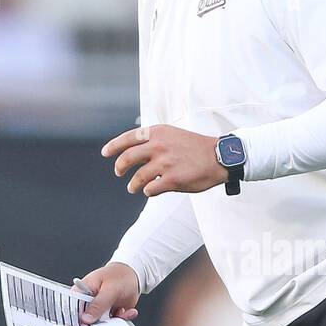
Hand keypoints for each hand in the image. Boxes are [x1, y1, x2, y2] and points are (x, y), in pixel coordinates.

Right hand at [73, 262, 139, 325]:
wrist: (132, 275)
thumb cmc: (119, 275)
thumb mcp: (110, 289)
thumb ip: (98, 304)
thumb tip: (85, 318)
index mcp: (81, 291)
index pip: (71, 309)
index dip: (77, 320)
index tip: (88, 325)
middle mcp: (87, 302)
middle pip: (84, 321)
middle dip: (99, 323)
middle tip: (110, 317)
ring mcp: (97, 309)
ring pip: (100, 325)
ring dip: (113, 321)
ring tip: (121, 311)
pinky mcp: (107, 315)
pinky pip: (112, 324)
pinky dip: (121, 319)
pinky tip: (126, 311)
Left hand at [101, 124, 227, 196]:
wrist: (220, 157)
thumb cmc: (197, 148)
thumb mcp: (174, 135)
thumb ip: (155, 141)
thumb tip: (135, 152)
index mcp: (158, 133)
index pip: (128, 138)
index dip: (113, 146)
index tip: (105, 153)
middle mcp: (158, 146)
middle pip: (127, 158)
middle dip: (119, 167)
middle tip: (118, 172)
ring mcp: (164, 164)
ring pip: (137, 178)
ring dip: (132, 185)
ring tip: (133, 188)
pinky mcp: (172, 180)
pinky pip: (150, 189)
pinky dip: (148, 191)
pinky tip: (151, 191)